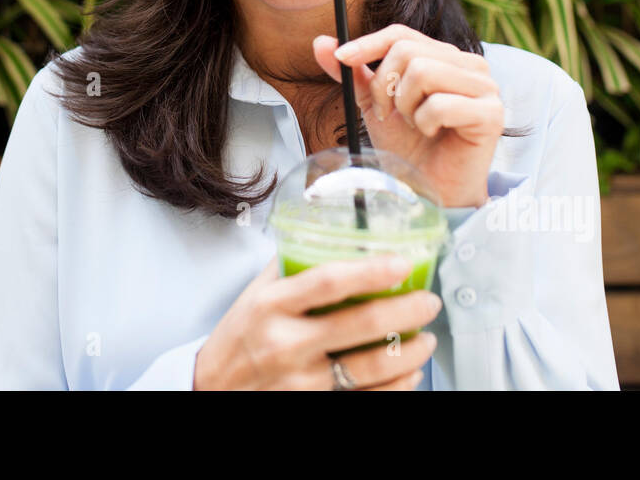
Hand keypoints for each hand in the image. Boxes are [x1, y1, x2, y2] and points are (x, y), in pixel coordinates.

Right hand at [192, 255, 442, 389]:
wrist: (210, 391)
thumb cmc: (238, 338)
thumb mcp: (254, 295)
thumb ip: (290, 267)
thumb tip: (334, 234)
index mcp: (271, 304)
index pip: (327, 281)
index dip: (370, 271)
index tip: (402, 264)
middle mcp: (286, 342)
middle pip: (360, 325)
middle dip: (407, 311)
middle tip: (429, 302)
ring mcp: (300, 381)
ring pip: (370, 368)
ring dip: (409, 353)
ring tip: (427, 340)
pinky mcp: (311, 405)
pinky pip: (366, 399)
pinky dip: (396, 387)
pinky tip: (408, 374)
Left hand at [313, 24, 503, 207]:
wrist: (430, 190)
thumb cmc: (409, 147)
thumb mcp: (374, 104)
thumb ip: (353, 74)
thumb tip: (321, 42)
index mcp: (445, 57)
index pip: (402, 33)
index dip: (369, 43)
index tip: (342, 58)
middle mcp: (470, 65)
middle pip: (409, 50)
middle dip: (385, 86)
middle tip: (387, 114)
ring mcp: (486, 87)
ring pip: (424, 72)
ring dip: (406, 105)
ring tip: (413, 125)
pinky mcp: (492, 113)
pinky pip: (441, 104)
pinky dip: (425, 123)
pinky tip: (432, 135)